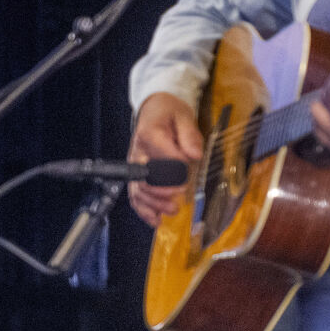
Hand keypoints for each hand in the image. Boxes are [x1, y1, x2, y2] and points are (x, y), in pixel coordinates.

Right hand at [127, 92, 202, 226]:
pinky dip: (144, 210)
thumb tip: (194, 154)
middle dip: (162, 190)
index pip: (162, 154)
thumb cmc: (169, 112)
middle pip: (144, 177)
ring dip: (154, 203)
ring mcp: (135, 165)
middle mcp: (138, 152)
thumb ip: (189, 135)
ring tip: (172, 210)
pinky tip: (156, 220)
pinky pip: (135, 195)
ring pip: (138, 190)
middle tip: (180, 193)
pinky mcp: (136, 175)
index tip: (189, 168)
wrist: (155, 110)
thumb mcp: (183, 116)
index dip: (177, 165)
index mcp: (149, 134)